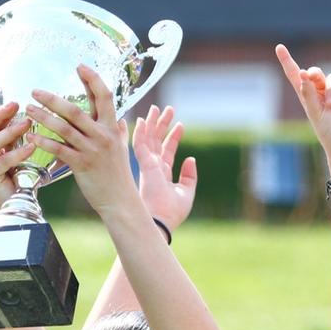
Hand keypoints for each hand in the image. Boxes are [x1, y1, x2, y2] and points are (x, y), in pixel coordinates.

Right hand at [0, 91, 35, 207]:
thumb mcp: (10, 151)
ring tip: (28, 122)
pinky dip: (18, 152)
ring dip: (10, 131)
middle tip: (15, 104)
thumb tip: (13, 108)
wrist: (17, 206)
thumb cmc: (17, 178)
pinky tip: (31, 145)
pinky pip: (2, 161)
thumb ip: (6, 135)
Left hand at [29, 66, 137, 218]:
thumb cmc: (118, 174)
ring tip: (27, 109)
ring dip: (43, 117)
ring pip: (64, 128)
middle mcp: (102, 135)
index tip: (80, 66)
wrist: (120, 200)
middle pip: (75, 110)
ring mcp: (92, 150)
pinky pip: (59, 149)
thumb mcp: (122, 148)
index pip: (104, 96)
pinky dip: (44, 141)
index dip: (92, 79)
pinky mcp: (82, 165)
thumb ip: (119, 131)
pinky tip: (30, 136)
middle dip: (53, 98)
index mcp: (112, 127)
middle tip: (35, 90)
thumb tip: (120, 119)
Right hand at [131, 106, 197, 230]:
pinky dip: (139, 132)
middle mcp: (153, 168)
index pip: (167, 151)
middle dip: (162, 125)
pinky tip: (141, 120)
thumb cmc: (172, 212)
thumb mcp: (186, 192)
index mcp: (163, 174)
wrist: (160, 221)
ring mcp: (148, 165)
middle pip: (157, 141)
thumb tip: (191, 159)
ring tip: (158, 108)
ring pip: (148, 139)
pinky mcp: (144, 164)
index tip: (181, 125)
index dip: (174, 137)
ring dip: (152, 123)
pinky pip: (139, 144)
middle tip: (168, 109)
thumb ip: (189, 176)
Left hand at [276, 44, 330, 172]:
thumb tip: (303, 73)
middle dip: (313, 73)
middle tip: (312, 77)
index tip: (279, 47)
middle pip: (315, 72)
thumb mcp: (315, 113)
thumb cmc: (329, 132)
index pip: (296, 76)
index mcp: (308, 97)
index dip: (288, 61)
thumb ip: (309, 93)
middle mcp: (323, 92)